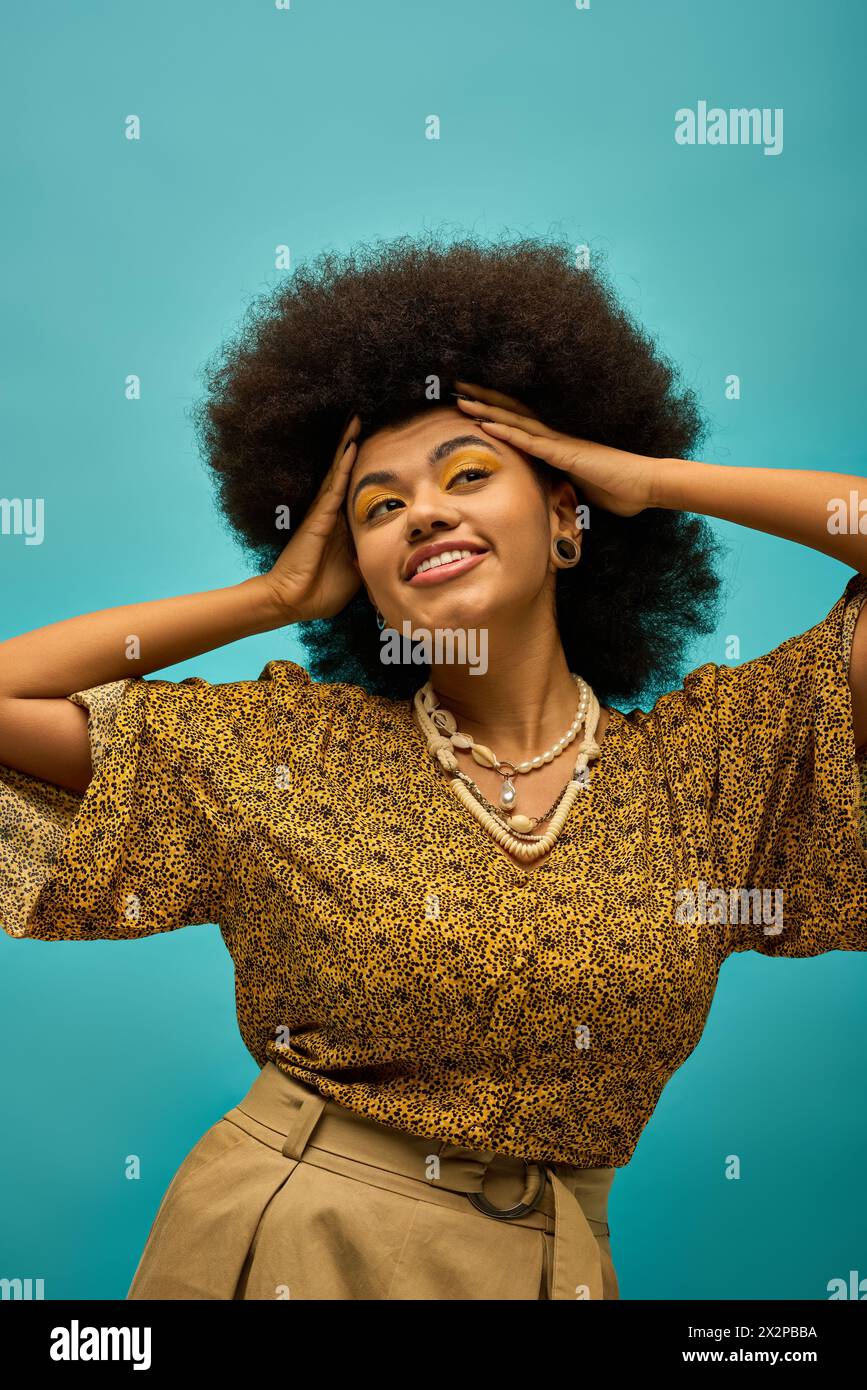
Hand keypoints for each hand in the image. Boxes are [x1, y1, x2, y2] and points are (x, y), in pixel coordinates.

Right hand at [264, 414, 363, 621]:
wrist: (294, 602)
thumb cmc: (321, 591)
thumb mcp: (357, 572)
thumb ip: (370, 557)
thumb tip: (393, 553)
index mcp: (341, 525)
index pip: (356, 490)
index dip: (364, 467)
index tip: (378, 446)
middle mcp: (331, 514)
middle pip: (343, 472)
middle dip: (352, 445)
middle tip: (361, 417)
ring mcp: (324, 514)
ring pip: (338, 472)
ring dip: (346, 446)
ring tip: (355, 420)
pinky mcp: (318, 519)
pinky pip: (334, 488)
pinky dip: (342, 467)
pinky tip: (350, 447)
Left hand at [453, 379, 659, 517]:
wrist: (648, 485)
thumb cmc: (621, 489)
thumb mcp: (582, 488)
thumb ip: (564, 484)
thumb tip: (551, 491)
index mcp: (558, 445)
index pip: (520, 423)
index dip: (495, 411)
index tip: (472, 401)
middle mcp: (556, 438)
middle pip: (513, 413)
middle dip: (484, 399)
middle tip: (457, 386)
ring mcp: (561, 443)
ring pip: (516, 421)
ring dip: (487, 410)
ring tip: (461, 397)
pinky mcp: (566, 455)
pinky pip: (531, 442)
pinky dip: (507, 432)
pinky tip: (486, 424)